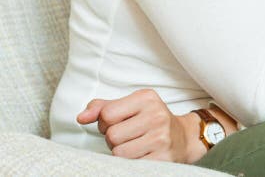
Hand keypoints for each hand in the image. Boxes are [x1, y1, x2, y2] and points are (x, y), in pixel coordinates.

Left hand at [76, 88, 203, 162]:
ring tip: (135, 146)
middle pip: (112, 135)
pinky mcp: (163, 159)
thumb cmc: (150, 121)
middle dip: (114, 139)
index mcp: (147, 98)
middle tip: (129, 136)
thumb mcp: (130, 106)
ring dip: (122, 153)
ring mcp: (161, 138)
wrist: (183, 137)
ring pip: (119, 153)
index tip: (119, 123)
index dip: (105, 122)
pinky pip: (130, 166)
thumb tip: (81, 117)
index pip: (107, 114)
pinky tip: (142, 154)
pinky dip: (131, 163)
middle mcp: (156, 115)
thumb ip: (103, 107)